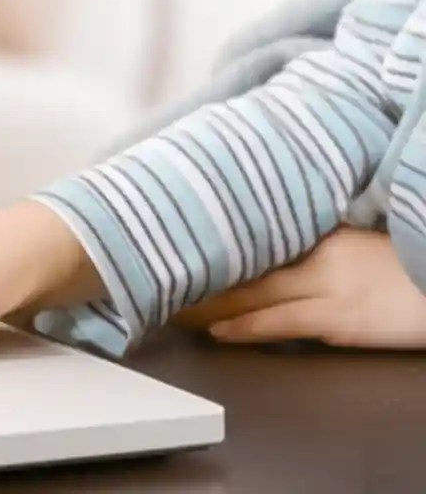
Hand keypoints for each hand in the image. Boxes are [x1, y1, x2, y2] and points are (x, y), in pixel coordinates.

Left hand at [174, 228, 425, 347]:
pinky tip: (218, 330)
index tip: (181, 246)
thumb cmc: (409, 271)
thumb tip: (276, 252)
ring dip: (213, 304)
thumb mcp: (362, 246)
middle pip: (250, 263)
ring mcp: (331, 287)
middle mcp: (324, 255)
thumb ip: (320, 247)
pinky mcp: (340, 319)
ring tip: (178, 309)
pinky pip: (281, 323)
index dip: (220, 246)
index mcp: (328, 234)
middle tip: (164, 275)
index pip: (262, 237)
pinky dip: (245, 326)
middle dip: (205, 273)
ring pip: (256, 294)